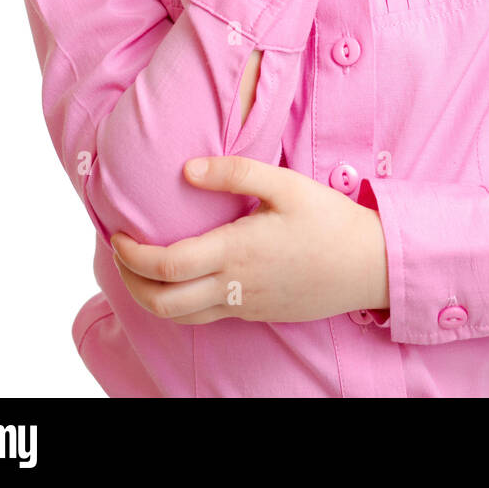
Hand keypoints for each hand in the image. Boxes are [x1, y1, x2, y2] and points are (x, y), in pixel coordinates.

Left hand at [109, 156, 389, 323]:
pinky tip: (184, 281)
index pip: (166, 264)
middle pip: (162, 302)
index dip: (133, 255)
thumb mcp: (287, 185)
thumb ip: (236, 173)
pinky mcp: (257, 314)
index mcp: (237, 251)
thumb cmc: (330, 220)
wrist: (369, 264)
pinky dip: (181, 304)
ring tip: (142, 270)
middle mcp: (235, 286)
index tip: (119, 235)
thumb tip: (188, 169)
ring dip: (151, 298)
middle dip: (130, 282)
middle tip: (120, 256)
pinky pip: (206, 318)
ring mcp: (245, 306)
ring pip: (180, 318)